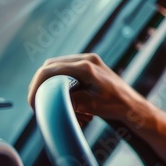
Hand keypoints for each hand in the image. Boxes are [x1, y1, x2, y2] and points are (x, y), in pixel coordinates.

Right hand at [28, 53, 143, 123]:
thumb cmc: (116, 106)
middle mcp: (87, 59)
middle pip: (51, 66)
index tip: (32, 102)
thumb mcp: (91, 106)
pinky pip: (67, 69)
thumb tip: (52, 100)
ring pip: (57, 67)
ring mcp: (89, 60)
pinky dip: (61, 83)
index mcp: (86, 67)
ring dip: (52, 85)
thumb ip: (71, 100)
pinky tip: (68, 99)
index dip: (37, 85)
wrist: (132, 105)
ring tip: (57, 103)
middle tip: (37, 103)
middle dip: (41, 85)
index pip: (51, 70)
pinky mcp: (90, 65)